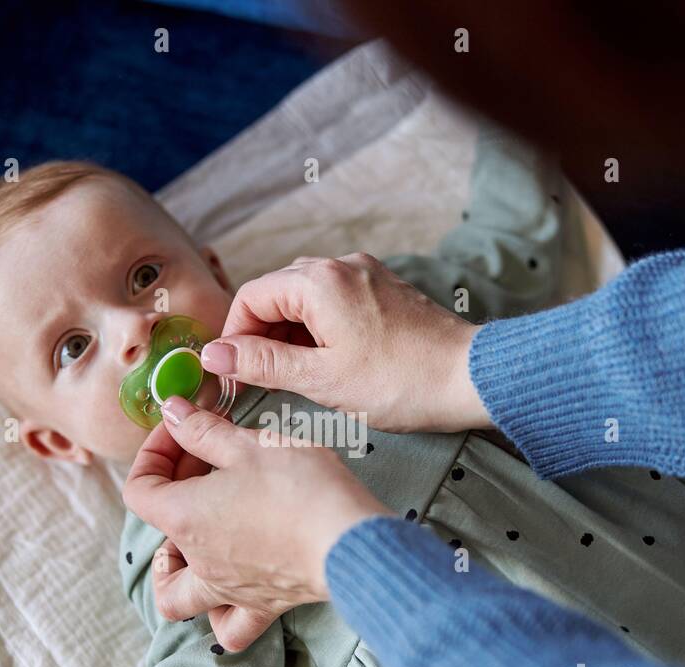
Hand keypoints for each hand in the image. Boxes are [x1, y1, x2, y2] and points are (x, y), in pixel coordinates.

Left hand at [122, 396, 391, 650]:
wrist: (349, 540)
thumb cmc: (299, 487)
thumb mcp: (249, 444)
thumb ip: (203, 429)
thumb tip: (173, 412)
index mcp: (184, 516)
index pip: (139, 488)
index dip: (153, 454)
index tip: (182, 431)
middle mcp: (199, 560)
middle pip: (156, 538)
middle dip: (169, 498)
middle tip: (204, 467)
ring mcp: (230, 589)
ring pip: (178, 600)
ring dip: (176, 574)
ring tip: (199, 542)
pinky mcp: (265, 605)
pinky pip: (230, 627)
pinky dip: (221, 615)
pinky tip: (233, 590)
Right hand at [201, 253, 489, 433]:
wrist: (470, 378)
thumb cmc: (402, 382)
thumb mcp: (321, 380)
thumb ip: (262, 364)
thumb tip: (214, 355)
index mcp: (320, 282)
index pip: (252, 296)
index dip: (234, 335)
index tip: (232, 371)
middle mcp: (342, 265)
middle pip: (277, 292)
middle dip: (261, 334)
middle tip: (260, 379)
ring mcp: (366, 274)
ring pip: (306, 297)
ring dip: (290, 333)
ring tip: (297, 376)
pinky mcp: (384, 289)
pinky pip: (335, 299)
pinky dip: (319, 328)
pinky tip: (328, 362)